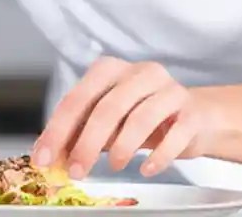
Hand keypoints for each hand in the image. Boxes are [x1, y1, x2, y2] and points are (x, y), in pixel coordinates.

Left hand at [32, 56, 217, 179]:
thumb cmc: (145, 118)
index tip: (44, 157)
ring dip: (122, 148)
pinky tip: (146, 169)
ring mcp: (169, 90)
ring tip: (113, 166)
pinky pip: (175, 134)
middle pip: (107, 107)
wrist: (196, 118)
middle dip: (87, 143)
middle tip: (77, 170)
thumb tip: (50, 156)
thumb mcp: (109, 123)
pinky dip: (158, 155)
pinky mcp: (192, 111)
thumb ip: (79, 134)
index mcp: (111, 70)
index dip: (58, 130)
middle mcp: (140, 73)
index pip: (78, 98)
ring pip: (140, 118)